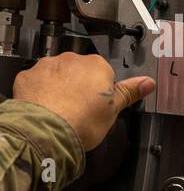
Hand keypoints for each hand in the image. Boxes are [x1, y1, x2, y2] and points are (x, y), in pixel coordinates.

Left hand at [13, 52, 155, 151]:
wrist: (46, 130)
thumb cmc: (82, 120)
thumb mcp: (114, 109)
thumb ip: (130, 92)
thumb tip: (148, 82)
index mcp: (96, 65)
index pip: (104, 73)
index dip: (102, 90)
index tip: (99, 104)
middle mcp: (71, 60)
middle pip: (79, 70)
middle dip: (79, 85)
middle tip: (81, 108)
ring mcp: (47, 66)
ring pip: (57, 73)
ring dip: (59, 85)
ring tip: (61, 110)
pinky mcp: (27, 76)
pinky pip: (36, 80)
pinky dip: (40, 91)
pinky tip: (45, 107)